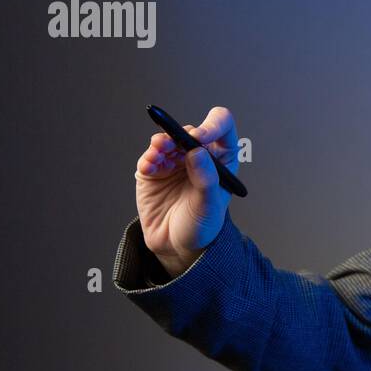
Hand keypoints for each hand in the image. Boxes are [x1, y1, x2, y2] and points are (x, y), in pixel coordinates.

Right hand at [133, 105, 239, 277]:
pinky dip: (149, 157)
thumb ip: (206, 179)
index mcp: (221, 158)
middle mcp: (198, 154)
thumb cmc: (201, 225)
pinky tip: (150, 166)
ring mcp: (175, 160)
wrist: (175, 245)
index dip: (212, 124)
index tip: (201, 137)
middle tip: (172, 145)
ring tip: (158, 154)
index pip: (221, 127)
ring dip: (162, 143)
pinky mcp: (153, 169)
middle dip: (181, 135)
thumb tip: (197, 151)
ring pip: (168, 139)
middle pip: (190, 130)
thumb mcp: (209, 206)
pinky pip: (150, 155)